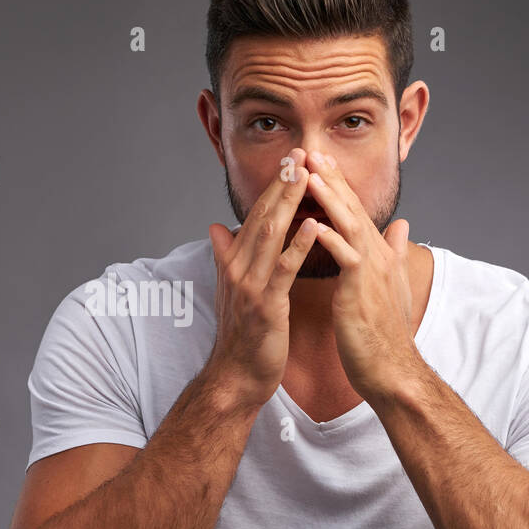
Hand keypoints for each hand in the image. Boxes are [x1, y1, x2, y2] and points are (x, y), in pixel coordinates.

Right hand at [205, 149, 319, 410]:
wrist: (236, 376)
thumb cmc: (242, 336)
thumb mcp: (231, 290)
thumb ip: (225, 256)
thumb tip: (216, 228)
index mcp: (236, 262)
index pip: (257, 216)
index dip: (274, 187)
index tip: (292, 159)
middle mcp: (239, 268)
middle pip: (263, 217)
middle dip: (283, 184)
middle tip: (301, 152)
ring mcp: (250, 286)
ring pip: (271, 235)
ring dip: (289, 203)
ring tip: (307, 175)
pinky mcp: (265, 305)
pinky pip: (283, 269)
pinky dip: (297, 245)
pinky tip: (312, 224)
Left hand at [303, 150, 421, 401]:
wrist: (390, 369)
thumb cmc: (385, 331)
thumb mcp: (392, 285)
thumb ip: (395, 252)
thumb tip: (401, 226)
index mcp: (376, 253)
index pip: (354, 211)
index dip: (338, 184)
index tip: (320, 160)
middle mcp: (376, 255)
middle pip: (352, 209)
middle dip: (332, 179)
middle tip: (311, 152)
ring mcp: (370, 270)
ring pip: (349, 225)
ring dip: (330, 198)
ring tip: (310, 174)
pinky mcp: (360, 289)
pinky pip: (345, 257)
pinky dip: (331, 238)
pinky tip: (315, 223)